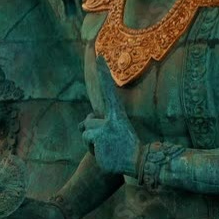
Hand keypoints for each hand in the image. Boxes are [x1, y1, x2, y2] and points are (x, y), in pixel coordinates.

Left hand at [80, 58, 141, 176]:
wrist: (137, 161)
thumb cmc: (125, 145)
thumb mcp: (113, 130)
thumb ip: (97, 123)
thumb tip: (82, 122)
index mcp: (117, 113)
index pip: (108, 90)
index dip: (104, 74)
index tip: (100, 57)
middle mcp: (111, 118)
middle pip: (87, 121)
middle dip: (93, 132)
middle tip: (109, 142)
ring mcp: (105, 129)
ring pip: (85, 133)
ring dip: (92, 143)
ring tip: (108, 148)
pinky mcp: (99, 140)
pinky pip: (86, 142)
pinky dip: (93, 151)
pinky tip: (106, 154)